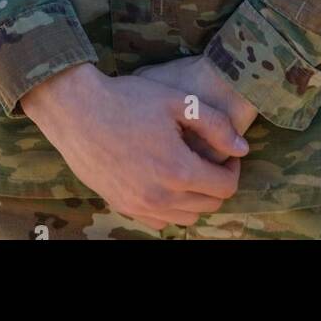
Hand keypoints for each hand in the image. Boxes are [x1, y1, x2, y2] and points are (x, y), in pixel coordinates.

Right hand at [19, 62, 248, 231]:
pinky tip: (163, 182)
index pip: (224, 187)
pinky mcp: (121, 206)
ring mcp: (139, 205)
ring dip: (194, 198)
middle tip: (209, 160)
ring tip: (187, 170)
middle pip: (207, 206)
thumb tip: (242, 149)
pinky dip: (169, 208)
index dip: (232, 169)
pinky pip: (158, 221)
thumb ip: (216, 125)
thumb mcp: (178, 101)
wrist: (77, 110)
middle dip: (216, 184)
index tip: (226, 154)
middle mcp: (160, 196)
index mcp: (178, 170)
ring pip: (184, 218)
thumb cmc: (128, 100)